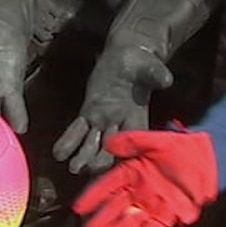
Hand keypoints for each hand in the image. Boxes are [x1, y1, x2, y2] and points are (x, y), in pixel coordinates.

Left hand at [52, 47, 173, 174]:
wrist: (127, 57)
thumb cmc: (142, 64)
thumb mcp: (150, 68)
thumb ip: (157, 75)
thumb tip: (167, 79)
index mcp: (137, 118)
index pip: (133, 141)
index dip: (127, 153)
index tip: (119, 164)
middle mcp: (120, 125)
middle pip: (111, 149)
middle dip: (102, 160)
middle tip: (90, 168)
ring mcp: (103, 120)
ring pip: (92, 144)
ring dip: (83, 157)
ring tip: (73, 168)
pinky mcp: (88, 113)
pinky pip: (77, 130)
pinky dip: (68, 142)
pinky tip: (58, 153)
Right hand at [72, 129, 217, 226]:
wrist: (211, 157)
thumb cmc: (182, 147)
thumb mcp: (157, 140)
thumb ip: (133, 142)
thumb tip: (108, 144)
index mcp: (133, 172)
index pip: (108, 185)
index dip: (93, 196)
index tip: (79, 208)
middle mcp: (139, 191)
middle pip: (116, 207)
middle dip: (102, 220)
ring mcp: (153, 205)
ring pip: (133, 221)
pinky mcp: (169, 215)